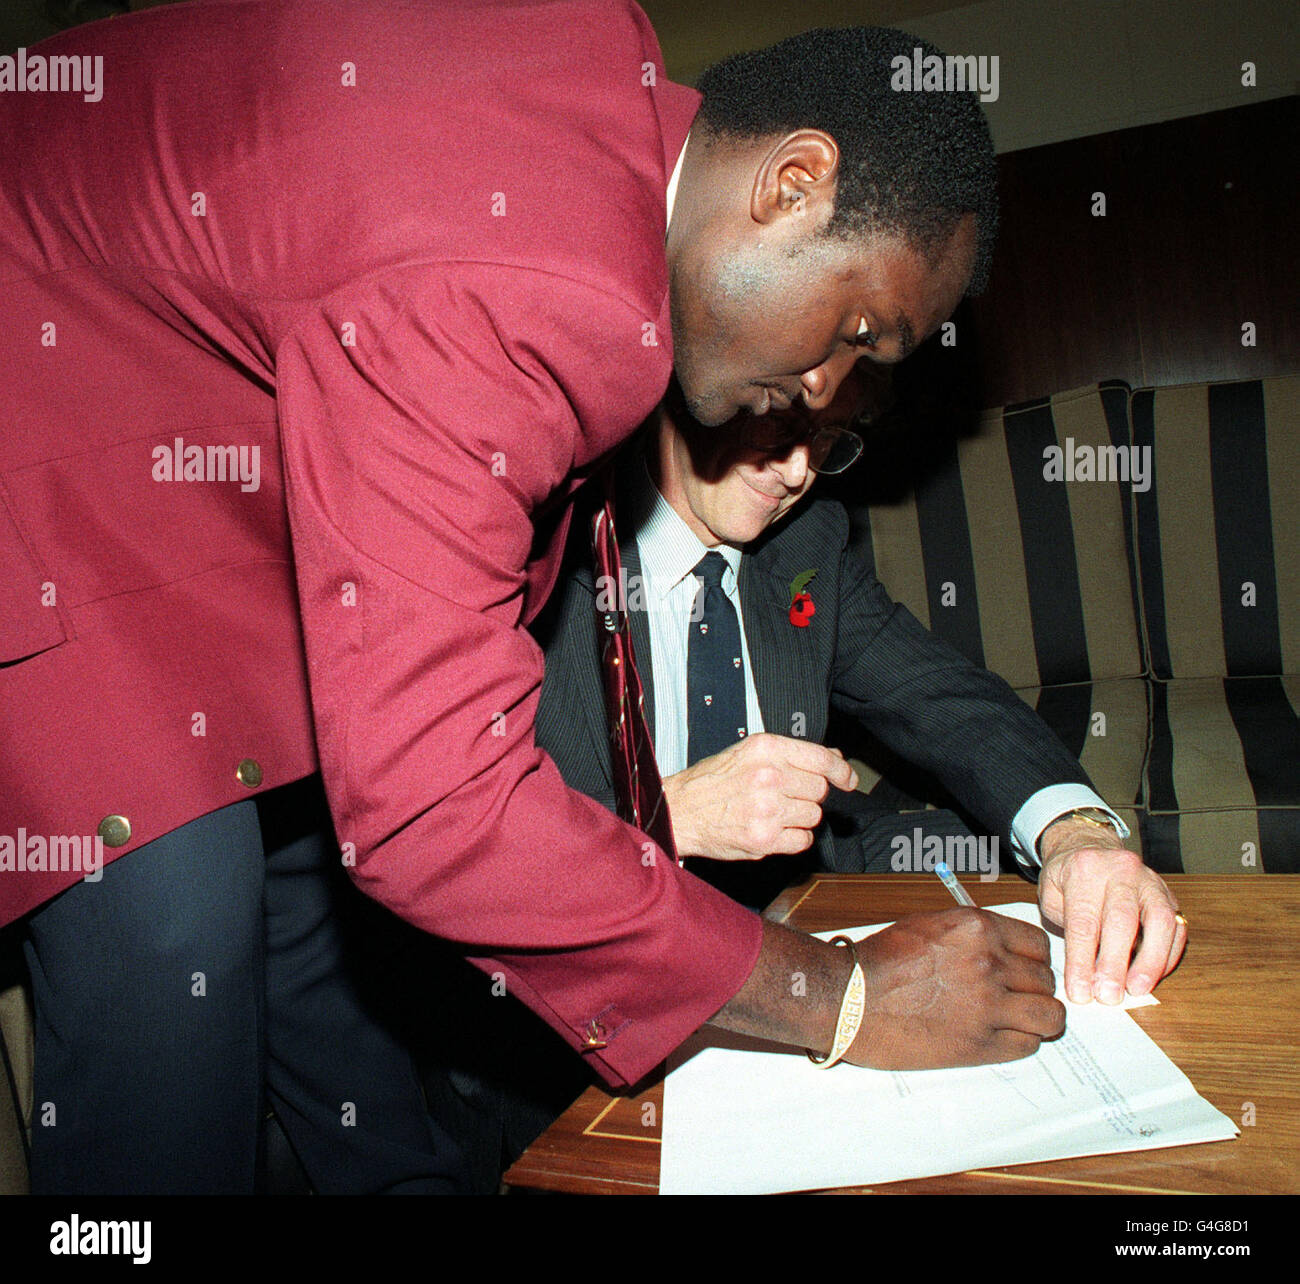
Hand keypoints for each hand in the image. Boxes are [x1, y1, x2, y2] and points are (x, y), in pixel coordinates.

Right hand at [662, 732, 857, 860]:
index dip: (841, 771)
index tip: (848, 780)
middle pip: (819, 790)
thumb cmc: (711, 782)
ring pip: (813, 816)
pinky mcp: (765, 838)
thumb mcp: (748, 753)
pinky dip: (793, 838)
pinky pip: (803, 840)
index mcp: (766, 749)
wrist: (679, 811)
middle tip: (785, 796)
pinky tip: (773, 829)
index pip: (821, 759)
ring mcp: (768, 809)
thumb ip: (791, 755)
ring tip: (772, 812)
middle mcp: (769, 776)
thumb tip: (832, 759)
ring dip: (799, 817)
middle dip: (808, 795)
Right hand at [842, 909, 1064, 1068]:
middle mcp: (989, 962)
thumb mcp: (927, 926)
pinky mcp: (979, 1042)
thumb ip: (969, 934)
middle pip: (1045, 979)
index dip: (1035, 959)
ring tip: (1020, 1021)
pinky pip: (1027, 1044)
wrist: (847, 999)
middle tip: (1018, 997)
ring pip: (1049, 1015)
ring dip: (1038, 1018)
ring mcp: (988, 1004)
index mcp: (976, 928)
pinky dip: (1020, 1042)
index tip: (1026, 969)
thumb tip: (998, 947)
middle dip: (1035, 989)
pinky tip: (1000, 1036)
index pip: (1038, 944)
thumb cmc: (877, 961)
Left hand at [1037, 818, 1186, 1003]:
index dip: (1082, 961)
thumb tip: (1083, 974)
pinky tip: (1154, 976)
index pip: (1084, 922)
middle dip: (1115, 964)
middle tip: (1108, 996)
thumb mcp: (1051, 894)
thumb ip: (1066, 928)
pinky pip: (1177, 927)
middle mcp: (1121, 871)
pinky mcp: (1169, 894)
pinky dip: (1168, 955)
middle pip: (1122, 921)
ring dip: (1150, 962)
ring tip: (1137, 990)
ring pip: (1160, 922)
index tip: (1080, 992)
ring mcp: (1150, 881)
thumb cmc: (1068, 878)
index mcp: (1085, 870)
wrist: (1089, 847)